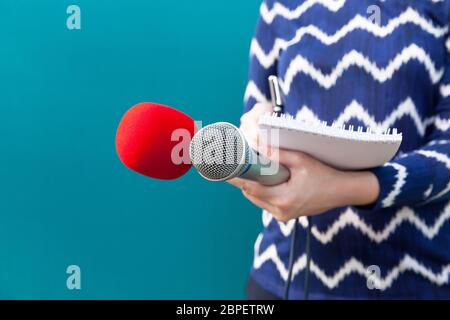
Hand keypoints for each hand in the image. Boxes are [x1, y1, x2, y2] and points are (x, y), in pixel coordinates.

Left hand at [229, 149, 379, 221]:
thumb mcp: (302, 160)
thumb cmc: (324, 174)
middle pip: (250, 193)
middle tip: (237, 164)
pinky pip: (266, 202)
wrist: (343, 191)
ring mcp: (282, 215)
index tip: (222, 170)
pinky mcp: (285, 215)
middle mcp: (280, 211)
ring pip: (257, 199)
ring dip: (253, 185)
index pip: (250, 187)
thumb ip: (278, 155)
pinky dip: (262, 191)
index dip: (235, 177)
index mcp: (283, 199)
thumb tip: (258, 148)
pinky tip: (266, 179)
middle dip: (244, 179)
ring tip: (252, 169)